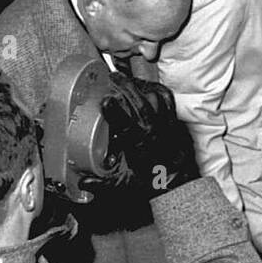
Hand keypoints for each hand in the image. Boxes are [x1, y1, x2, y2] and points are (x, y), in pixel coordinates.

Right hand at [99, 75, 196, 195]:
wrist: (179, 181)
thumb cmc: (151, 181)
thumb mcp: (123, 185)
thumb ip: (101, 184)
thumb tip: (83, 182)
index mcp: (140, 147)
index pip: (127, 127)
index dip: (116, 112)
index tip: (105, 100)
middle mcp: (154, 132)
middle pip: (141, 104)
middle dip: (126, 87)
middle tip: (112, 77)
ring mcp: (166, 124)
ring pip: (155, 98)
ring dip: (140, 85)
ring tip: (126, 79)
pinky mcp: (174, 119)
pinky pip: (167, 98)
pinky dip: (156, 88)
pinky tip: (145, 85)